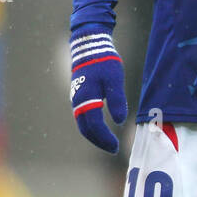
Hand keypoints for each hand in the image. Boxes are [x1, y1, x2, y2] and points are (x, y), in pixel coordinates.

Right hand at [69, 32, 127, 152]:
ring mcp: (77, 99)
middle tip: (113, 149)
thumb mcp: (114, 80)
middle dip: (99, 141)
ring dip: (95, 135)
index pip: (94, 125)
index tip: (116, 147)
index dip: (105, 138)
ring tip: (108, 142)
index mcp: (86, 99)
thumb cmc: (104, 62)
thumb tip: (119, 121)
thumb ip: (116, 100)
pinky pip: (83, 116)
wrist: (90, 46)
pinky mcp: (79, 96)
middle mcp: (78, 102)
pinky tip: (101, 128)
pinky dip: (91, 126)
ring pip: (83, 123)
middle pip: (85, 128)